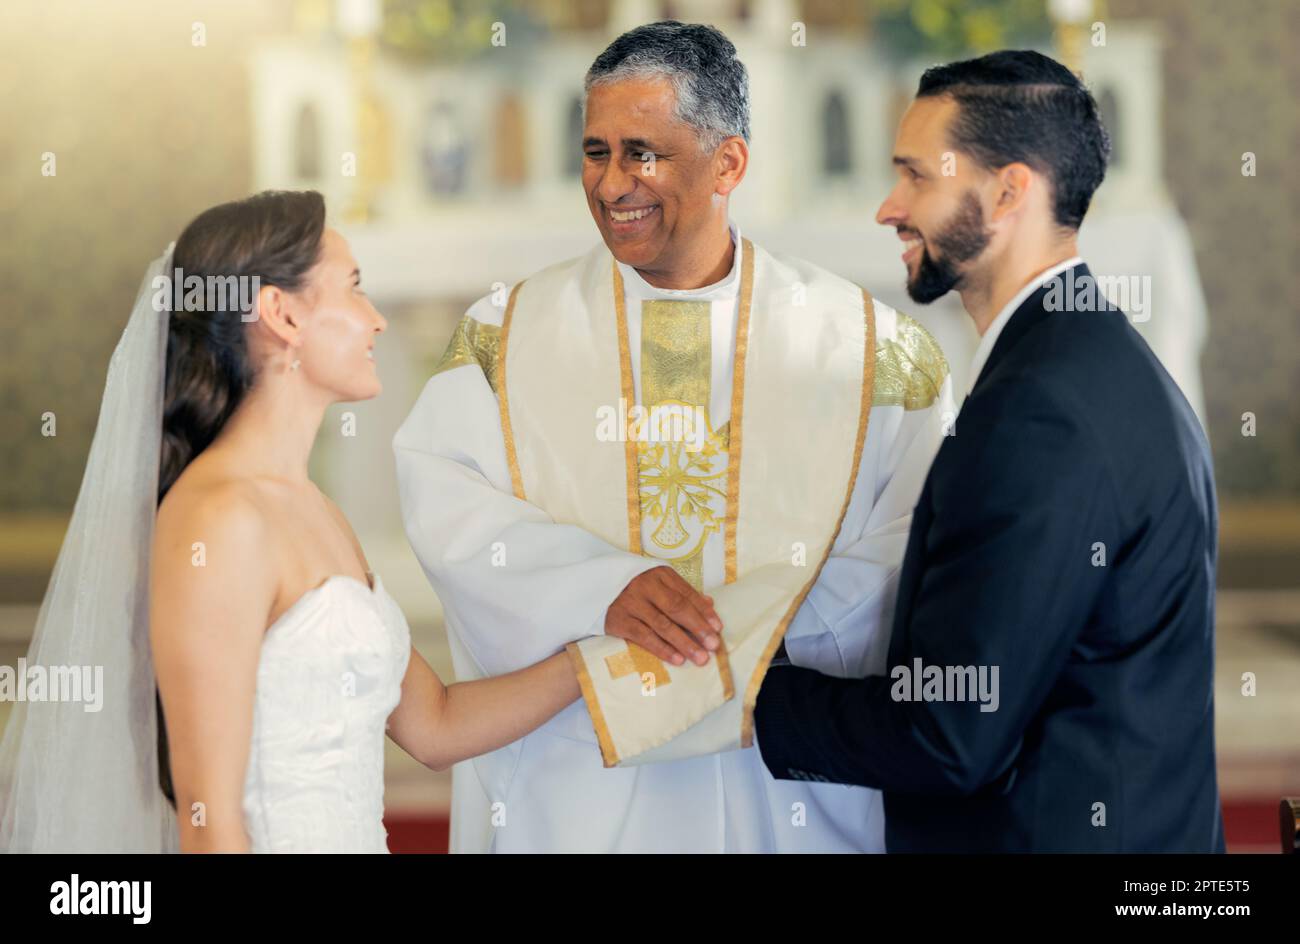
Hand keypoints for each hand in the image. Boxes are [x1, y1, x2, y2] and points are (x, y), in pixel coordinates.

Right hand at [604, 566, 723, 666]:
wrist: (594, 588)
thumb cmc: (634, 587)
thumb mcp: (658, 583)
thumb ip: (682, 592)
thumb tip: (710, 605)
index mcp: (659, 574)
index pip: (686, 593)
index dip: (703, 611)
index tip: (718, 627)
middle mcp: (646, 586)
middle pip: (677, 608)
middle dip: (698, 627)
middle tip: (714, 645)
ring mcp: (631, 603)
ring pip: (662, 625)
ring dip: (684, 642)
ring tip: (700, 657)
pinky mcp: (619, 620)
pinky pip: (644, 636)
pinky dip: (662, 648)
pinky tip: (677, 659)